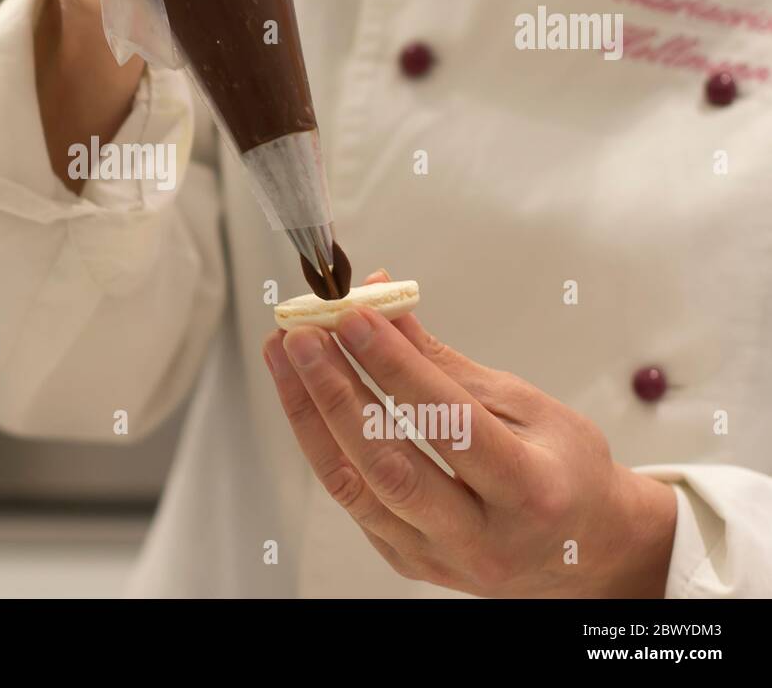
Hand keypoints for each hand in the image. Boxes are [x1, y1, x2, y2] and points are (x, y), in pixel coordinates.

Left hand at [262, 271, 678, 597]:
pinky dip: (322, 443)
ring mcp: (439, 558)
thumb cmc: (564, 469)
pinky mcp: (406, 562)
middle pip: (390, 465)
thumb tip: (385, 305)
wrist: (584, 549)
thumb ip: (445, 363)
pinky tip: (304, 397)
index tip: (354, 316)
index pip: (448, 423)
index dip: (394, 366)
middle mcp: (483, 537)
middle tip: (302, 335)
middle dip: (335, 392)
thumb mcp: (527, 405)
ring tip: (285, 357)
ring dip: (310, 415)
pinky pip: (352, 501)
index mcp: (531, 490)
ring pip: (355, 488)